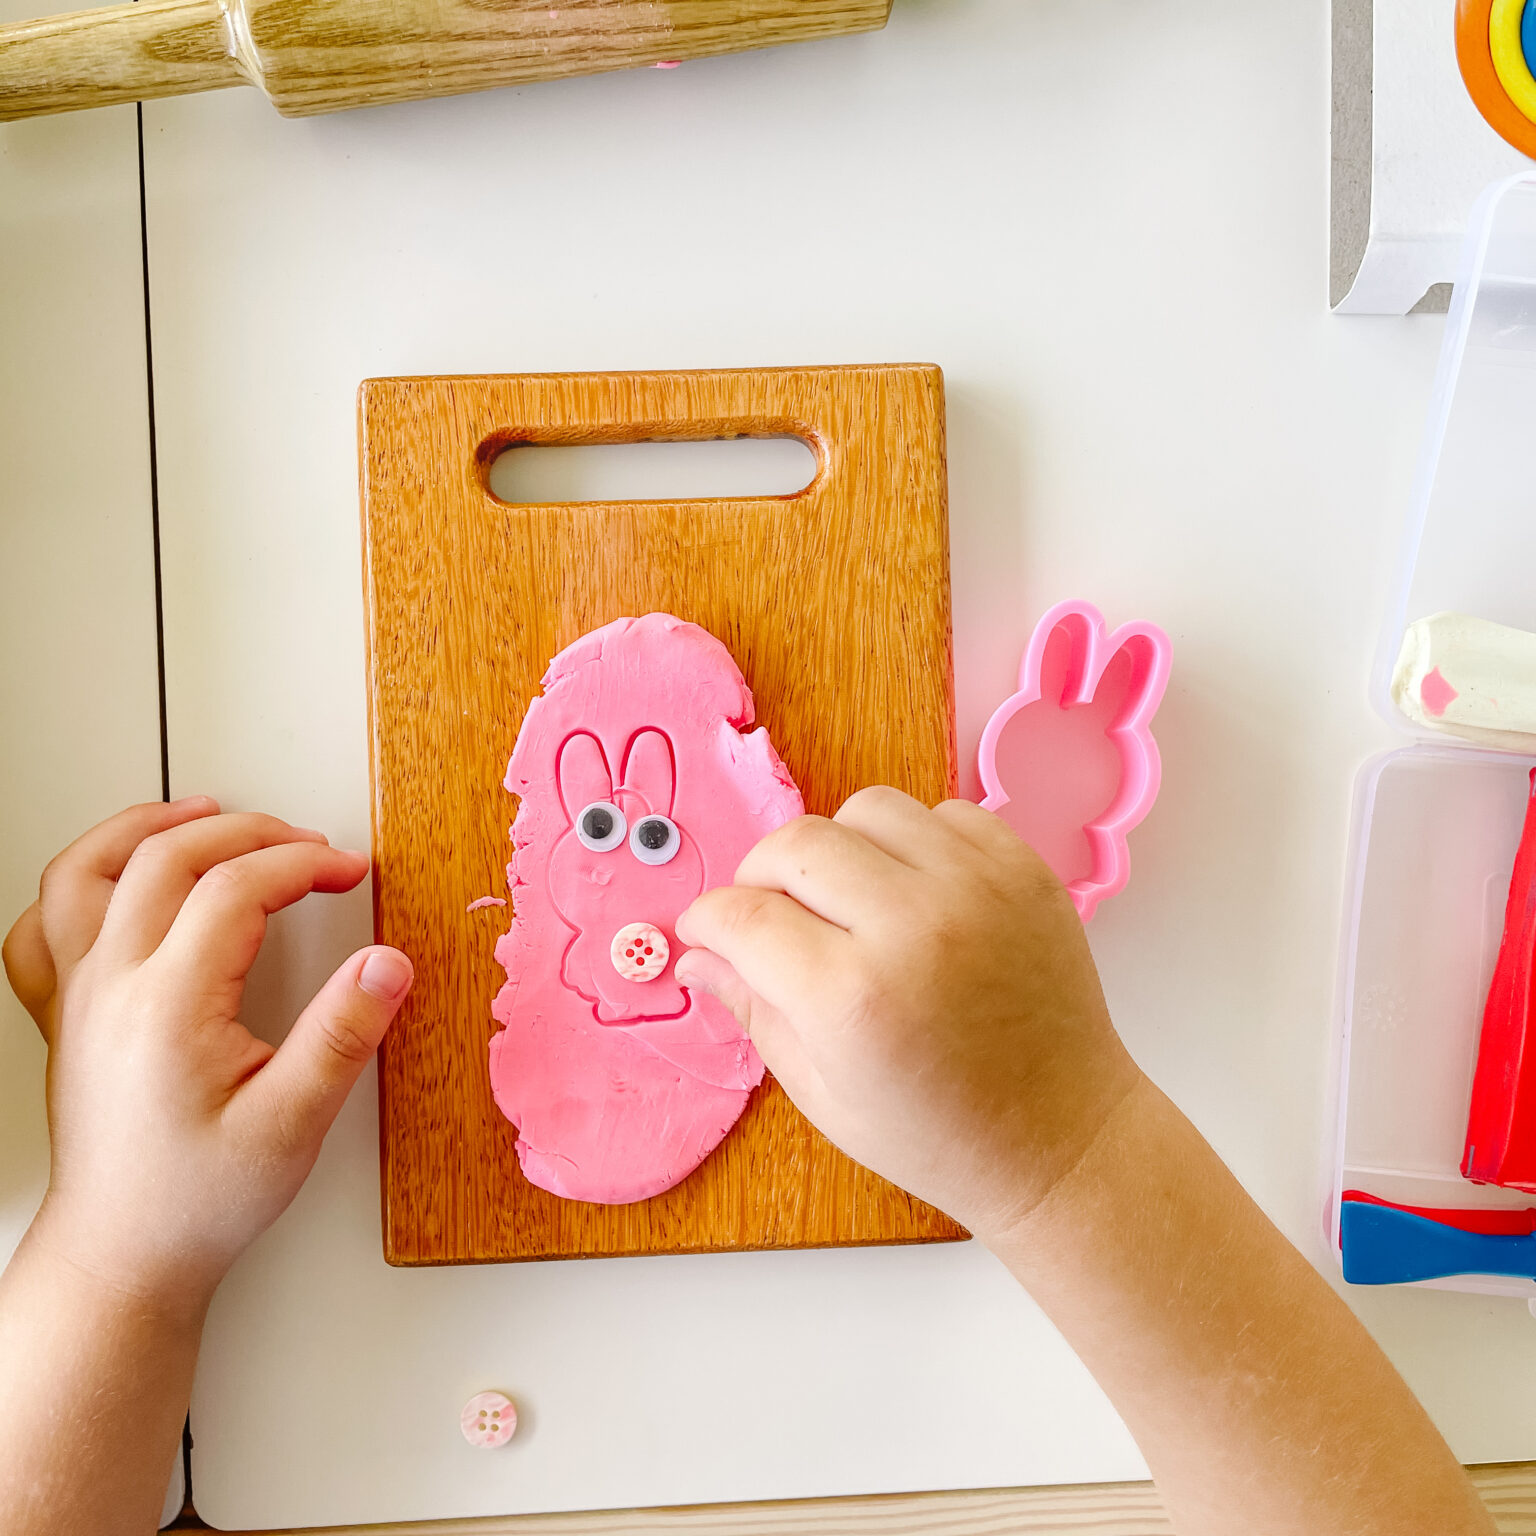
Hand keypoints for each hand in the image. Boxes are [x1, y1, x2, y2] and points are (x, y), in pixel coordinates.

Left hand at [2, 798, 412, 1307]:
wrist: (123, 1255)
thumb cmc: (199, 1198)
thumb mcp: (293, 1124)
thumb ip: (342, 1036)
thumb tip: (387, 963)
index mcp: (168, 1004)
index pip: (237, 886)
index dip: (304, 862)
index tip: (349, 870)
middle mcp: (111, 986)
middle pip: (169, 857)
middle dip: (250, 832)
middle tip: (306, 844)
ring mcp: (78, 995)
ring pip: (89, 870)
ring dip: (149, 827)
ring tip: (203, 813)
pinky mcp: (65, 1015)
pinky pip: (44, 924)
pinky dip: (80, 881)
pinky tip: (116, 879)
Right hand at [674, 787, 1141, 1240]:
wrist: (1060, 1137)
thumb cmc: (937, 1134)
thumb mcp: (822, 1091)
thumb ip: (752, 1009)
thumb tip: (696, 953)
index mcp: (851, 997)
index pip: (742, 916)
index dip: (707, 921)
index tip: (705, 931)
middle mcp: (914, 925)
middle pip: (794, 845)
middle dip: (761, 878)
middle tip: (770, 918)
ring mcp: (977, 888)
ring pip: (865, 809)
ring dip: (837, 849)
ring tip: (847, 901)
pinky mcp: (1023, 870)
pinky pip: (941, 813)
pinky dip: (913, 844)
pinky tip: (913, 896)